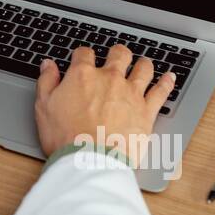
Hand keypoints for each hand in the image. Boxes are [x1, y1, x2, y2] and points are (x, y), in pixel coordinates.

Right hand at [33, 43, 174, 162]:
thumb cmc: (66, 137)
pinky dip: (167, 82)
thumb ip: (47, 81)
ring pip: (143, 68)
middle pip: (118, 54)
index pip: (84, 54)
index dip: (82, 54)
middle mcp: (110, 78)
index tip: (82, 59)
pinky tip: (170, 77)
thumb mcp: (44, 107)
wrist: (90, 161)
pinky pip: (161, 91)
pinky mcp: (147, 111)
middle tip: (116, 57)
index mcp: (83, 75)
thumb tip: (48, 65)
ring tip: (142, 64)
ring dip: (142, 64)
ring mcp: (131, 93)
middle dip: (117, 53)